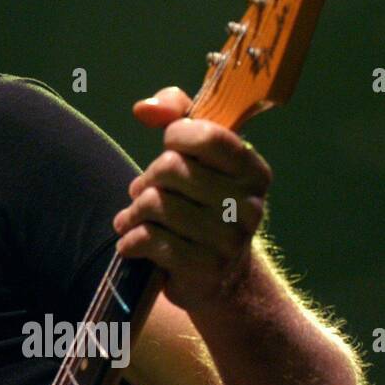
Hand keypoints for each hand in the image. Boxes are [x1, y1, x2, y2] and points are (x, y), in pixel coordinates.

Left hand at [112, 86, 272, 311]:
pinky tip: (133, 243)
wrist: (220, 276)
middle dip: (148, 179)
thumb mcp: (198, 155)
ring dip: (133, 212)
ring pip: (155, 203)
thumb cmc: (201, 202)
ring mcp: (229, 239)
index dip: (175, 135)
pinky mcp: (204, 268)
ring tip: (136, 218)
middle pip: (171, 168)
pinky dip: (131, 240)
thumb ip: (177, 115)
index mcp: (253, 171)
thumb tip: (144, 108)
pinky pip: (148, 239)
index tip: (170, 147)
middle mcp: (248, 205)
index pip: (206, 135)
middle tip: (145, 191)